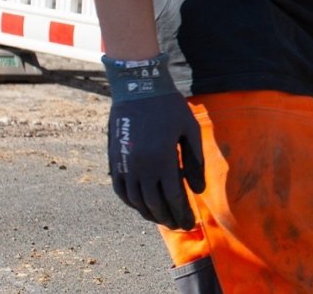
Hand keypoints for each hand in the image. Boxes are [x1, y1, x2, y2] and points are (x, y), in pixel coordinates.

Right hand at [102, 54, 205, 229]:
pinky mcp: (114, 161)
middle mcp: (141, 167)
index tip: (190, 223)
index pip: (173, 198)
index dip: (182, 213)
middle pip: (154, 204)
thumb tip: (198, 190)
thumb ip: (195, 162)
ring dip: (150, 213)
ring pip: (136, 201)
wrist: (138, 88)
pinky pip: (121, 190)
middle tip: (180, 225)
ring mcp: (124, 165)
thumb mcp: (190, 130)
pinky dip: (131, 202)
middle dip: (169, 218)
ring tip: (163, 219)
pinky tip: (142, 206)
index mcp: (162, 161)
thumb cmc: (169, 107)